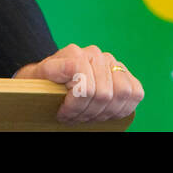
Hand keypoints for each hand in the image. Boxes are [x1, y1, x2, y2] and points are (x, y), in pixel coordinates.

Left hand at [14, 43, 143, 123]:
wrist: (51, 78)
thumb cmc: (43, 85)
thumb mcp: (37, 84)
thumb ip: (47, 79)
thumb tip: (68, 82)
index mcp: (71, 54)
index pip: (83, 81)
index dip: (75, 104)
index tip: (63, 114)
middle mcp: (93, 53)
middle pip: (103, 93)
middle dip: (88, 113)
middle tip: (75, 119)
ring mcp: (110, 61)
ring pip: (121, 93)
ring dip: (106, 112)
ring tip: (90, 116)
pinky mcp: (122, 72)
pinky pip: (135, 91)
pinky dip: (124, 107)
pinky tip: (108, 112)